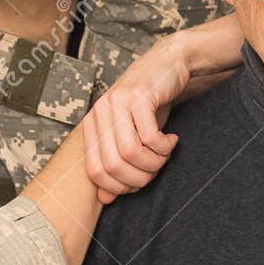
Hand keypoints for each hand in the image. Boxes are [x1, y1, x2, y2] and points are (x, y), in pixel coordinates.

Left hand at [81, 36, 187, 203]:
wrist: (168, 65)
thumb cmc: (149, 106)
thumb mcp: (130, 136)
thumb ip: (115, 164)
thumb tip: (105, 199)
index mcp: (92, 124)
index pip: (95, 172)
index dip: (119, 186)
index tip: (139, 182)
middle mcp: (99, 112)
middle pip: (113, 165)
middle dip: (139, 177)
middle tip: (156, 170)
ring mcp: (118, 102)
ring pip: (131, 153)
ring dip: (154, 162)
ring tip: (165, 155)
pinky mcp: (140, 96)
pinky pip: (150, 137)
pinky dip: (164, 147)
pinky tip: (171, 140)